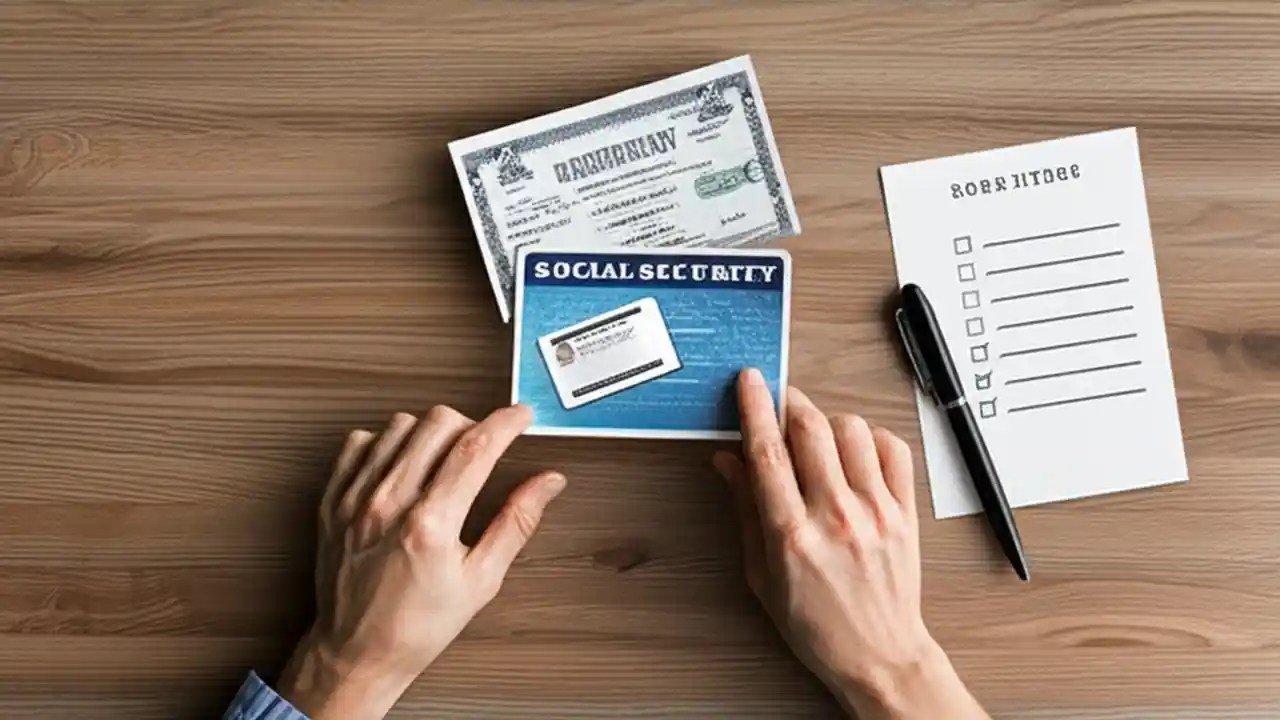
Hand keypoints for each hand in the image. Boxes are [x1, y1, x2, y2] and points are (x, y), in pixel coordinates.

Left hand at [277, 404, 565, 719]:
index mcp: (431, 525)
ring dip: (429, 432)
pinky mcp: (333, 500)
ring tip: (442, 458)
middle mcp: (389, 503)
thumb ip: (516, 523)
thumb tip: (548, 482)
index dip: (506, 422)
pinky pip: (359, 443)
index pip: (476, 448)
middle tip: (483, 447)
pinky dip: (386, 443)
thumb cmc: (418, 626)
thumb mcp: (482, 581)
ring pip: (399, 425)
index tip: (521, 417)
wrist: (357, 653)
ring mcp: (356, 499)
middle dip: (472, 424)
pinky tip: (401, 466)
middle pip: (438, 423)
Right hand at [713, 369, 986, 719]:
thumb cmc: (816, 624)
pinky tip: (856, 455)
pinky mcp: (906, 512)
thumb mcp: (761, 575)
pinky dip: (871, 439)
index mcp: (792, 535)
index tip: (749, 380)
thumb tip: (728, 460)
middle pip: (810, 428)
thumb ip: (746, 510)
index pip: (768, 452)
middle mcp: (836, 517)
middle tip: (779, 403)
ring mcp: (876, 512)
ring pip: (852, 429)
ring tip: (817, 439)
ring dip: (828, 422)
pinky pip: (893, 449)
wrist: (878, 655)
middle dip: (789, 403)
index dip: (754, 407)